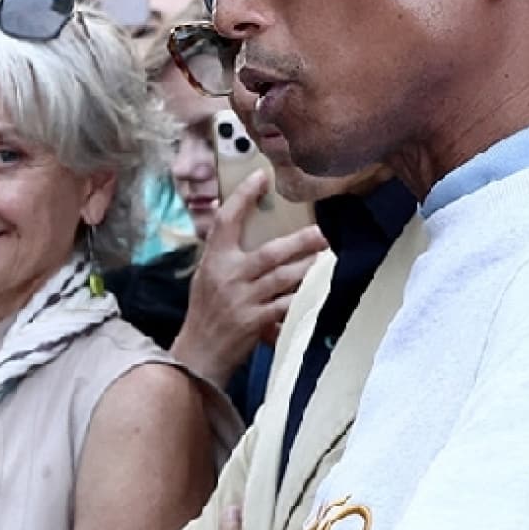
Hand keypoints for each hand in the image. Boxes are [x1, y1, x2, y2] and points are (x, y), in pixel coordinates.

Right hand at [172, 171, 326, 386]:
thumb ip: (221, 250)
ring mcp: (244, 300)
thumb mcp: (205, 275)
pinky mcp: (257, 321)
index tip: (261, 177)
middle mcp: (228, 277)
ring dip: (310, 267)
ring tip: (329, 257)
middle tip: (323, 231)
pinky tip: (320, 291)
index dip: (242, 196)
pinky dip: (305, 298)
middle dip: (300, 242)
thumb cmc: (205, 311)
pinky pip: (288, 305)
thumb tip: (228, 213)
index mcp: (213, 261)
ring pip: (286, 278)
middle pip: (271, 253)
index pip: (225, 221)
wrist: (199, 352)